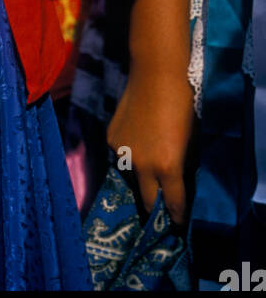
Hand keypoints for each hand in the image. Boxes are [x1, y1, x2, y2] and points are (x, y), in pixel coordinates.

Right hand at [107, 62, 193, 225]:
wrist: (155, 74)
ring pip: (130, 176)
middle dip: (153, 207)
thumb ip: (179, 165)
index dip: (176, 216)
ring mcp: (123, 153)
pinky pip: (121, 156)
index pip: (172, 204)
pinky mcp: (111, 139)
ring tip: (146, 162)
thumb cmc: (181, 105)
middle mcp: (142, 165)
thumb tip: (173, 181)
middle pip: (146, 200)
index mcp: (167, 167)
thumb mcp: (187, 142)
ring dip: (139, 176)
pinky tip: (136, 140)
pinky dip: (129, 155)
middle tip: (157, 209)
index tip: (176, 223)